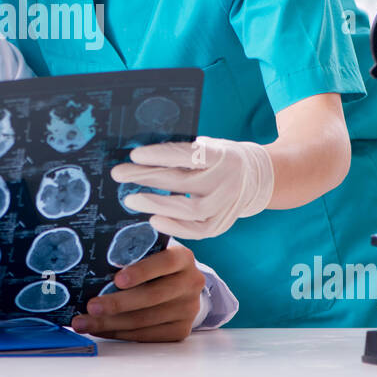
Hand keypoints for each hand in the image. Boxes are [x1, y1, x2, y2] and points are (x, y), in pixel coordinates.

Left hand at [70, 244, 204, 341]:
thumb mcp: (151, 252)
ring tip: (84, 322)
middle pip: (152, 296)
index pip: (164, 262)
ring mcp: (187, 309)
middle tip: (91, 306)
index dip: (141, 271)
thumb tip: (92, 263)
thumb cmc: (155, 265)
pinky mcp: (181, 330)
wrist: (181, 285)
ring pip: (145, 320)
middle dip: (117, 303)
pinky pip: (146, 335)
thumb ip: (133, 253)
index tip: (117, 279)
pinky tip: (101, 329)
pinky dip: (119, 333)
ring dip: (110, 323)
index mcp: (183, 258)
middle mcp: (190, 283)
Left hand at [109, 135, 274, 239]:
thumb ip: (184, 152)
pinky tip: (153, 219)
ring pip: (190, 210)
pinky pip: (197, 231)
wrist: (256, 177)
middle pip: (184, 182)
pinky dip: (174, 227)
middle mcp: (227, 181)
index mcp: (223, 156)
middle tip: (119, 174)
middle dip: (148, 178)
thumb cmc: (221, 158)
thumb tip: (142, 155)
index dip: (161, 156)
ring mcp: (226, 205)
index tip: (135, 155)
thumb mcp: (209, 146)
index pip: (189, 155)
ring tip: (130, 199)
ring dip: (157, 204)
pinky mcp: (223, 224)